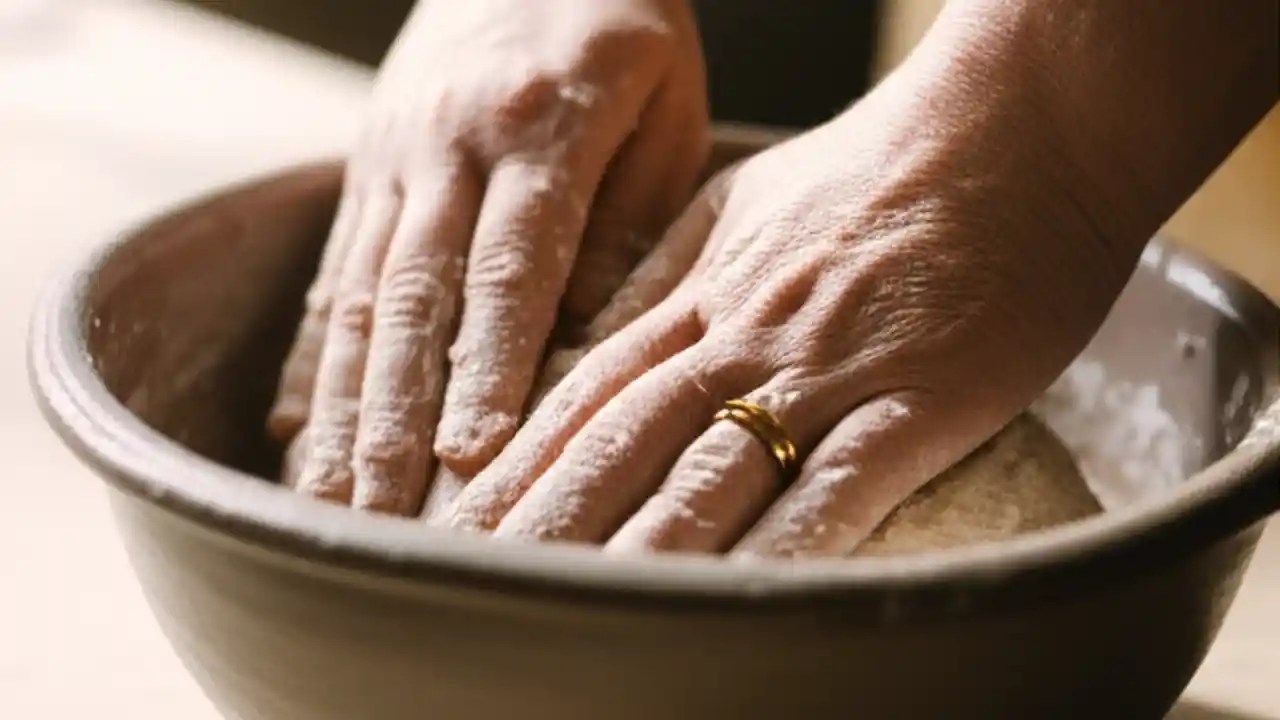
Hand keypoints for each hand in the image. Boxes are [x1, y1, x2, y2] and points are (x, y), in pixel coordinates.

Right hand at [267, 0, 707, 514]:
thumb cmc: (627, 30)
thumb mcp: (663, 109)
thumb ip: (629, 220)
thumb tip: (585, 341)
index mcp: (541, 127)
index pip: (510, 266)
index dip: (488, 365)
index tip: (469, 456)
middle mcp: (450, 146)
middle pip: (414, 294)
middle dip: (391, 413)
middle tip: (380, 513)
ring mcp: (394, 156)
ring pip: (358, 293)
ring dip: (340, 404)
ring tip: (328, 497)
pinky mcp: (366, 167)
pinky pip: (331, 269)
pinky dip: (308, 355)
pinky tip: (288, 427)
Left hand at [445, 57, 1137, 556]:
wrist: (1018, 128)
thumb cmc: (883, 168)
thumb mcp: (744, 202)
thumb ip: (667, 271)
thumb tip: (596, 328)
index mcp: (707, 296)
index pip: (590, 392)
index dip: (522, 461)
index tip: (465, 516)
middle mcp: (748, 338)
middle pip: (626, 440)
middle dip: (548, 518)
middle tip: (483, 578)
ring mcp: (829, 370)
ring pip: (711, 473)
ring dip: (636, 549)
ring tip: (573, 608)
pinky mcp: (918, 401)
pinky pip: (838, 490)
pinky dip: (782, 549)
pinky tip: (737, 603)